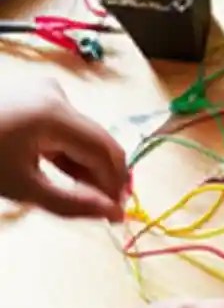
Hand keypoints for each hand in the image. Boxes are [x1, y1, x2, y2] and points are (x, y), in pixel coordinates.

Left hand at [0, 76, 126, 220]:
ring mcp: (43, 93)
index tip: (117, 215)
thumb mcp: (22, 186)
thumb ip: (72, 203)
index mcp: (56, 114)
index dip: (116, 185)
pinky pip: (62, 129)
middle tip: (100, 209)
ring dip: (84, 167)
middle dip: (101, 176)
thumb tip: (113, 213)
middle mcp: (57, 96)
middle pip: (96, 141)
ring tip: (80, 196)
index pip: (106, 151)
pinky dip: (65, 154)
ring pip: (80, 136)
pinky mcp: (32, 97)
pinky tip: (62, 175)